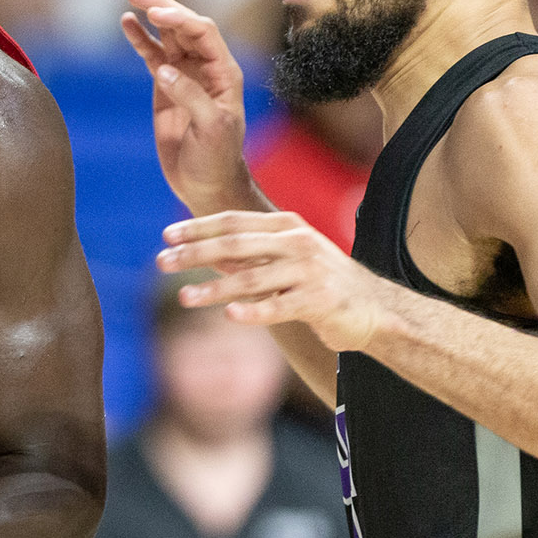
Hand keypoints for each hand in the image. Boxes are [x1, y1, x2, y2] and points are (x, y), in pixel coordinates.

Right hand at [120, 0, 264, 215]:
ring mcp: (184, 75)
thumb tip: (164, 70)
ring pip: (167, 35)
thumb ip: (190, 97)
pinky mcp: (165, 87)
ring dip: (151, 12)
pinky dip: (138, 38)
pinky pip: (151, 56)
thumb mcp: (211, 129)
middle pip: (183, 25)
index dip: (180, 19)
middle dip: (161, 5)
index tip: (156, 13)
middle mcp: (206, 67)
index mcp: (224, 73)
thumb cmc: (217, 158)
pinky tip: (126, 22)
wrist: (207, 183)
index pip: (202, 33)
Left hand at [156, 210, 398, 351]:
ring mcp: (310, 271)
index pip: (233, 222)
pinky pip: (280, 307)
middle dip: (195, 253)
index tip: (166, 236)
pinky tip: (230, 316)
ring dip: (213, 288)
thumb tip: (199, 252)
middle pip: (236, 244)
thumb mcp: (283, 259)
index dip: (198, 228)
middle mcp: (298, 242)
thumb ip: (246, 255)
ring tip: (184, 297)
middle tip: (162, 262)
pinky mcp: (321, 301)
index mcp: (287, 226)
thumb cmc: (319, 284)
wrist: (375, 309)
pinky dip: (254, 311)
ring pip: (252, 278)